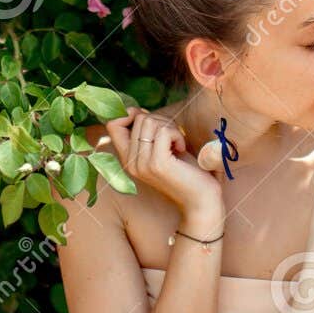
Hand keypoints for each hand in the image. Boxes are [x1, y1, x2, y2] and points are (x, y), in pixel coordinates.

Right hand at [106, 106, 223, 221]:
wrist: (201, 201)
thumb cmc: (185, 172)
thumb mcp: (161, 148)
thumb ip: (147, 132)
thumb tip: (136, 111)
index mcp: (128, 158)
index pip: (112, 123)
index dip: (130, 114)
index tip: (153, 122)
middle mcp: (130, 162)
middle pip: (139, 118)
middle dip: (161, 121)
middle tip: (173, 139)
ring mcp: (142, 163)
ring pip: (150, 121)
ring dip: (170, 127)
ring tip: (176, 145)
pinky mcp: (157, 163)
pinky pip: (163, 131)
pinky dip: (176, 135)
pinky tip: (180, 149)